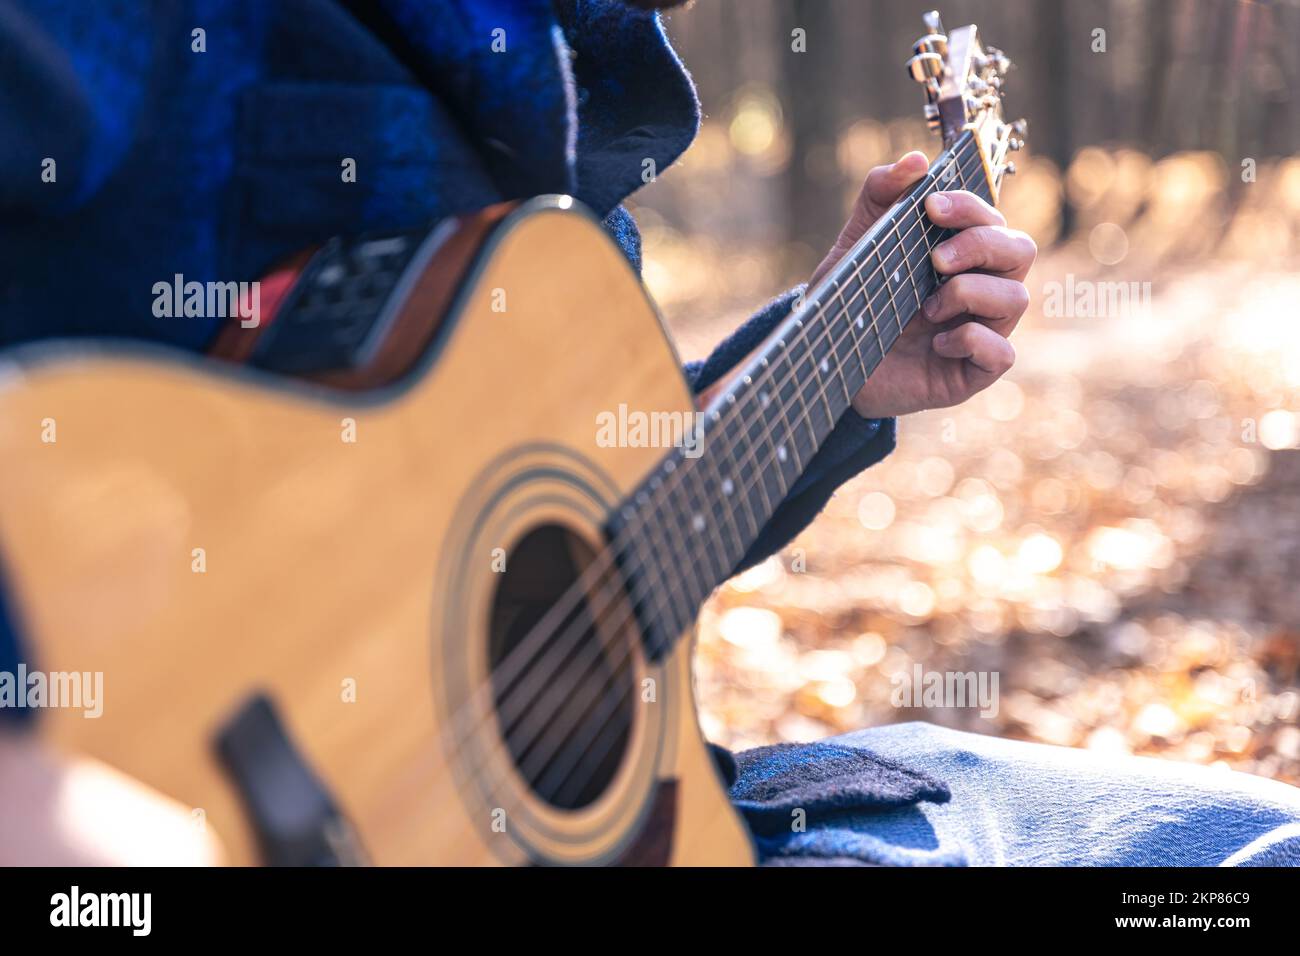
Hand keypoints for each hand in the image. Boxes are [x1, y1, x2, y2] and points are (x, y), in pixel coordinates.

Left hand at [809, 151, 1036, 419]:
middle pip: (1021, 250)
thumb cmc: (851, 303)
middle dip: (982, 244)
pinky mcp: (970, 374)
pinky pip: (1002, 355)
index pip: (993, 220)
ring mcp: (979, 332)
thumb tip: (916, 160)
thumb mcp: (856, 246)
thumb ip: (880, 197)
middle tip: (936, 258)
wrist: (825, 363)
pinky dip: (972, 341)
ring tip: (927, 308)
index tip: (930, 206)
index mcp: (960, 257)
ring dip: (970, 293)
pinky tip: (935, 344)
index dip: (971, 207)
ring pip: (1017, 298)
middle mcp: (979, 291)